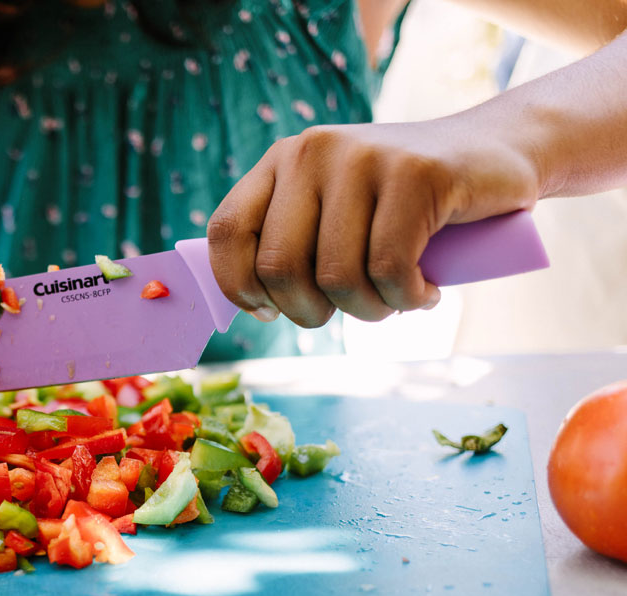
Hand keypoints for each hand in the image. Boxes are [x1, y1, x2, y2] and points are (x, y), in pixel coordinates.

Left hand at [207, 118, 539, 326]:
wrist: (498, 152)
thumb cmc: (406, 204)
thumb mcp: (337, 211)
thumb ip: (292, 240)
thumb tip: (253, 303)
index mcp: (282, 161)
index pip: (228, 231)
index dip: (239, 286)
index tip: (271, 310)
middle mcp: (312, 152)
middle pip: (279, 268)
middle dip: (310, 312)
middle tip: (351, 308)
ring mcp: (363, 157)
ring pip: (338, 277)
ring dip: (370, 311)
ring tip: (397, 297)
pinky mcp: (416, 174)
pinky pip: (390, 270)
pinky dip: (408, 299)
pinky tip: (426, 290)